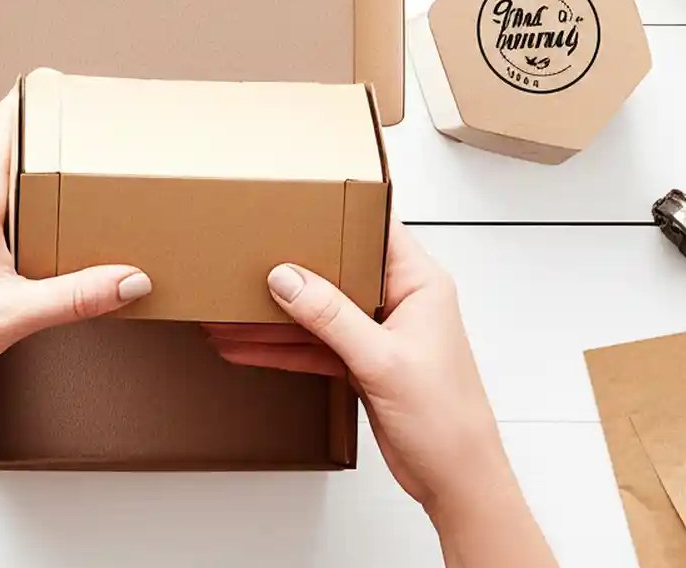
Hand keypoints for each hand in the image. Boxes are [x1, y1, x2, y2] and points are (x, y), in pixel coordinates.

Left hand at [0, 92, 152, 417]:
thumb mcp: (17, 314)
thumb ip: (80, 294)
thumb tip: (135, 279)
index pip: (4, 123)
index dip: (36, 98)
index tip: (72, 85)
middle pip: (7, 143)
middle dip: (48, 134)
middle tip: (92, 130)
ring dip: (35, 170)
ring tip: (79, 173)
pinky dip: (22, 200)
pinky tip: (48, 225)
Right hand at [204, 223, 504, 509]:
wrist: (455, 478)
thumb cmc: (448, 419)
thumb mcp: (382, 360)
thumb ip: (331, 317)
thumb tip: (288, 279)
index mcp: (421, 284)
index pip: (376, 230)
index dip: (338, 214)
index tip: (296, 207)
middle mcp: (401, 301)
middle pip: (340, 268)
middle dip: (294, 266)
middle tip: (249, 257)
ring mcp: (380, 333)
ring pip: (320, 311)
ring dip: (278, 315)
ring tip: (230, 309)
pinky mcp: (363, 362)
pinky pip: (315, 345)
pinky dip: (283, 348)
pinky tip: (247, 346)